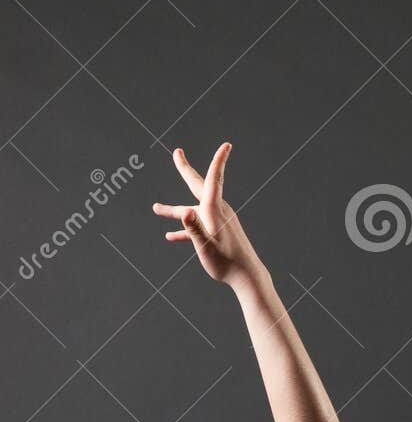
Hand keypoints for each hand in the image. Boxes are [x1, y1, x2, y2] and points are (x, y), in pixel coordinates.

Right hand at [153, 142, 260, 287]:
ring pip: (191, 210)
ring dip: (173, 210)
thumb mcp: (205, 247)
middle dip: (185, 170)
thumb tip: (184, 212)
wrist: (247, 277)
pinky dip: (184, 230)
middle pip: (198, 186)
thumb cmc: (226, 263)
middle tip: (176, 152)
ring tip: (156, 208)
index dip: (219, 160)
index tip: (227, 144)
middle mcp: (217, 211)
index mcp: (214, 210)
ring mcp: (216, 221)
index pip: (214, 179)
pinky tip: (170, 237)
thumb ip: (193, 229)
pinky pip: (197, 227)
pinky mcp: (216, 233)